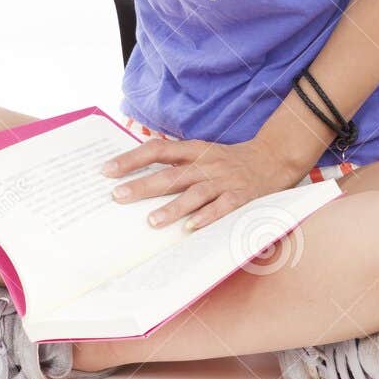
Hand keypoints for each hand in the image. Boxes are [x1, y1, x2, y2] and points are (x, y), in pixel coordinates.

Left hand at [100, 135, 302, 232]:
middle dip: (143, 186)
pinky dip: (207, 218)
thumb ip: (175, 163)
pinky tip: (190, 228)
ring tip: (151, 221)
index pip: (157, 150)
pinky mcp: (241, 197)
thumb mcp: (201, 154)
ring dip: (173, 208)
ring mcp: (224, 180)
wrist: (272, 158)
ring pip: (195, 193)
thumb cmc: (228, 161)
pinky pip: (222, 208)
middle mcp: (206, 164)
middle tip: (118, 197)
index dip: (131, 158)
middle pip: (171, 175)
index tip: (106, 170)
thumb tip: (137, 175)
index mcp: (193, 150)